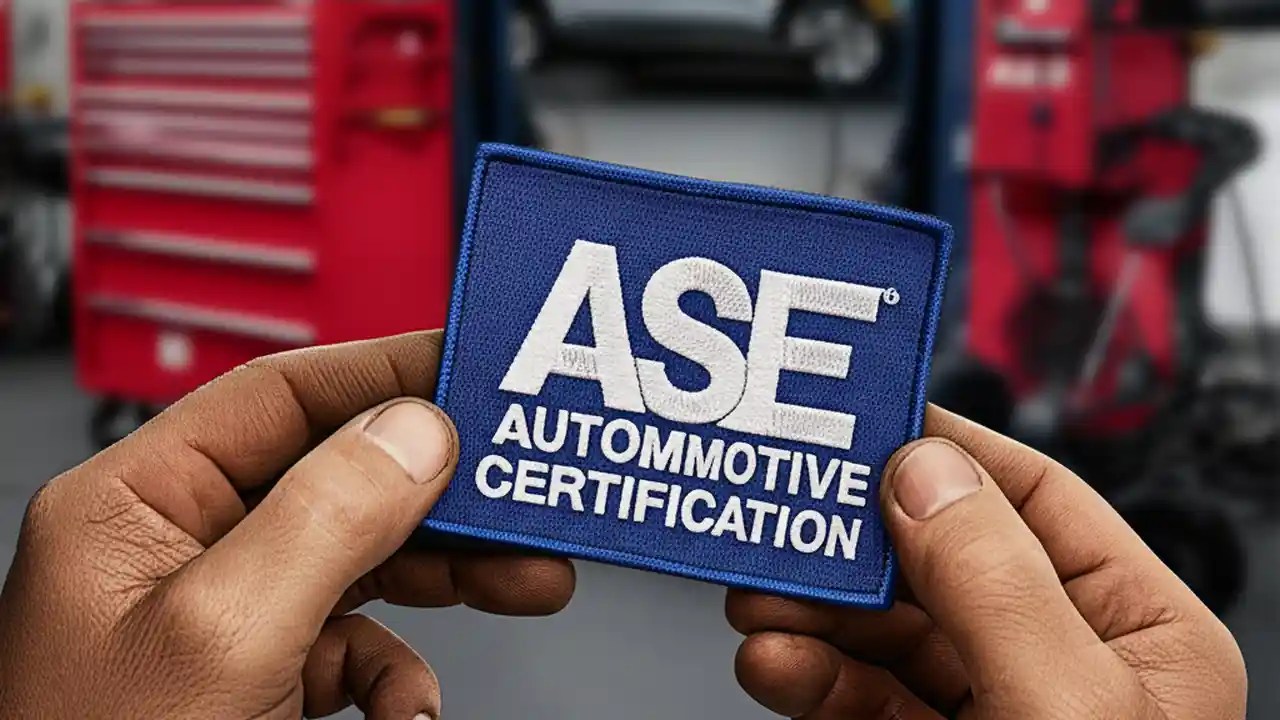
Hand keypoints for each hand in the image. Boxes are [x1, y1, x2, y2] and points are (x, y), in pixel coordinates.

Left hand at [0, 331, 575, 718]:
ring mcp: (227, 617)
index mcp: (136, 507)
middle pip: (343, 478)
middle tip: (524, 489)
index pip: (280, 398)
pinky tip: (405, 707)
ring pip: (367, 559)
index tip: (474, 368)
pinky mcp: (262, 677)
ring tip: (526, 579)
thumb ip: (323, 522)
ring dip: (451, 577)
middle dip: (446, 492)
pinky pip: (358, 645)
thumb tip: (413, 434)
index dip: (386, 372)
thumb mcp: (222, 640)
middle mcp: (183, 551)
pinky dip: (400, 675)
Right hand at [728, 406, 1246, 718]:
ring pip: (884, 632)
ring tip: (758, 599)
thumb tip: (924, 471)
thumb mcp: (1065, 714)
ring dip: (814, 611)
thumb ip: (995, 587)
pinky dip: (806, 677)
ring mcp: (988, 714)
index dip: (942, 450)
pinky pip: (857, 700)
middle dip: (853, 544)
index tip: (857, 423)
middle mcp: (1059, 663)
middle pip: (937, 560)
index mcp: (1134, 631)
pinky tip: (771, 665)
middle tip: (782, 521)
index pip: (1029, 499)